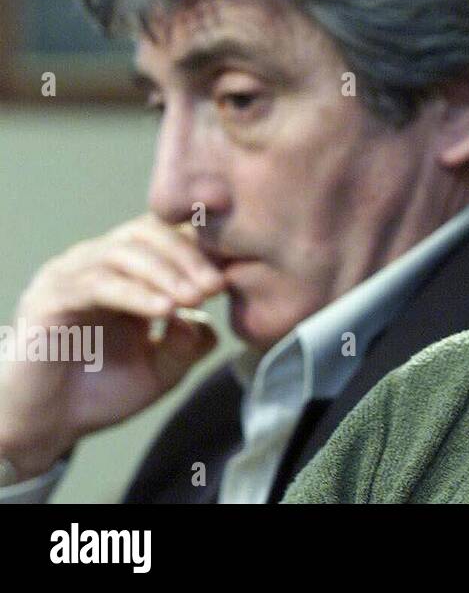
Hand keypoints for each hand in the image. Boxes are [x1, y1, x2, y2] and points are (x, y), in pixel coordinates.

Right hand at [0, 215, 224, 480]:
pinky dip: (135, 293)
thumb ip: (190, 342)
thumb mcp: (162, 369)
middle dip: (188, 257)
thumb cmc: (100, 393)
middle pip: (148, 232)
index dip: (202, 251)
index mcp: (125, 272)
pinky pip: (97, 283)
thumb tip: (206, 317)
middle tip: (216, 286)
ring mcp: (69, 276)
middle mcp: (95, 264)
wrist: (45, 428)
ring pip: (124, 251)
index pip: (166, 237)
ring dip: (166, 273)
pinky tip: (164, 310)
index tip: (232, 277)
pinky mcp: (49, 298)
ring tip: (194, 298)